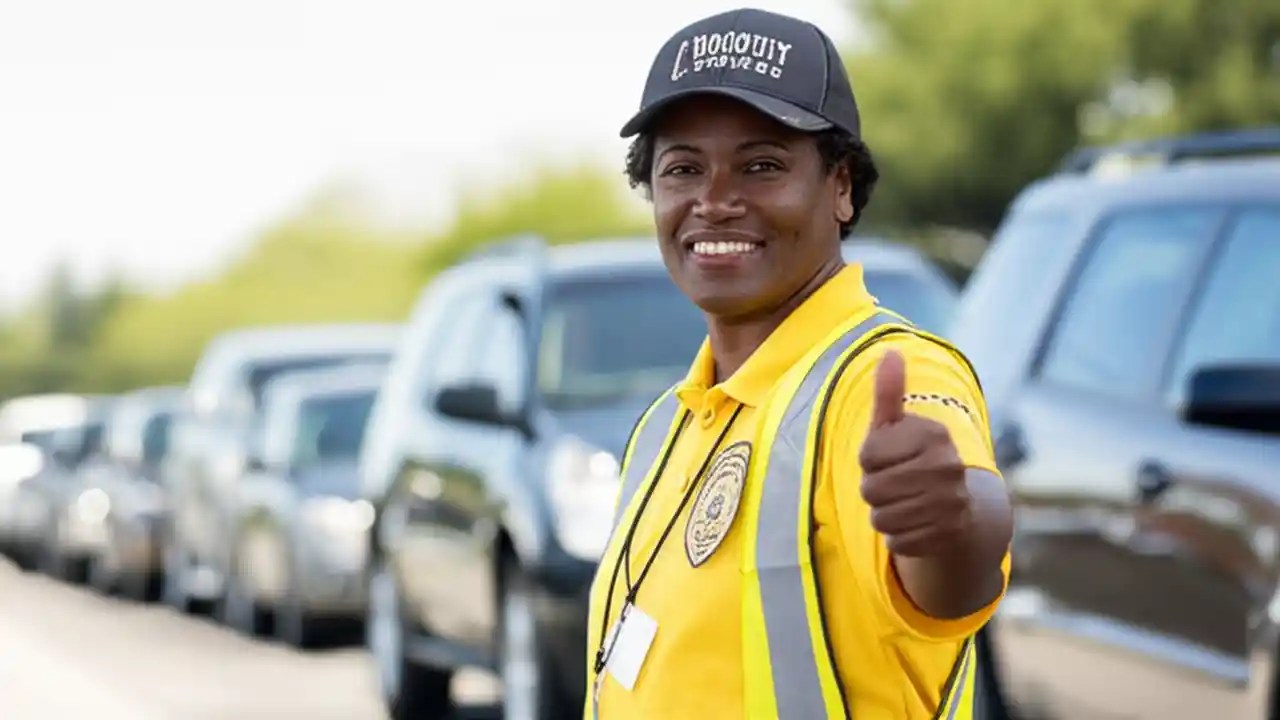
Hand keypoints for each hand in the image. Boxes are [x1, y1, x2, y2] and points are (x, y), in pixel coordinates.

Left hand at [858, 350, 971, 556]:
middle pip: (871, 490)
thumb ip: (889, 393)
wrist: (957, 506)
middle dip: (874, 490)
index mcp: (933, 434)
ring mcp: (952, 502)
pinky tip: (915, 525)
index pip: (867, 455)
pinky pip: (896, 543)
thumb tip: (890, 352)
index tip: (888, 458)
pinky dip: (898, 538)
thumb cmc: (912, 459)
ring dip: (883, 515)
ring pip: (881, 519)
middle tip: (895, 484)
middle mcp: (948, 466)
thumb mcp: (897, 426)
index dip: (868, 460)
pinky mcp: (949, 534)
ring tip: (903, 504)